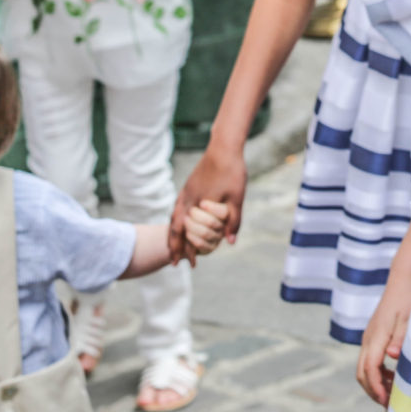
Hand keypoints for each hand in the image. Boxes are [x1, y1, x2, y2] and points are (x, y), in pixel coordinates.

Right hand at [168, 144, 245, 263]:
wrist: (223, 147)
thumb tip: (230, 242)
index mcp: (195, 203)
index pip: (184, 232)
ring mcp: (186, 191)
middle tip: (174, 261)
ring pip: (174, 216)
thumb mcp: (236, 198)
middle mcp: (186, 198)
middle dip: (174, 245)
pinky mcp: (189, 185)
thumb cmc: (231, 172)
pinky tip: (183, 222)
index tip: (187, 264)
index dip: (185, 249)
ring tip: (175, 245)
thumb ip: (233, 221)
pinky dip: (178, 219)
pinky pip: (178, 207)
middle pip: (174, 226)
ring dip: (174, 232)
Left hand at [183, 200, 229, 258]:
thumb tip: (202, 202)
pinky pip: (201, 244)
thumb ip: (201, 197)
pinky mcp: (210, 248)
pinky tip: (187, 233)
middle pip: (212, 222)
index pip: (224, 212)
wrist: (183, 224)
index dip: (212, 208)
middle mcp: (223, 226)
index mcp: (224, 212)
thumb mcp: (196, 198)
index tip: (201, 203)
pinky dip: (192, 237)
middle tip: (189, 210)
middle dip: (196, 215)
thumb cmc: (192, 204)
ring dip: (192, 226)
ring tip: (185, 219)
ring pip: (205, 233)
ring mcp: (217, 238)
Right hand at [356, 278, 410, 406]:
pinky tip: (393, 377)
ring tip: (394, 393)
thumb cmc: (409, 299)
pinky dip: (378, 374)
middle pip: (361, 372)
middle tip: (389, 404)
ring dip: (375, 383)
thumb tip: (392, 356)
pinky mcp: (374, 336)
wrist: (403, 280)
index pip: (370, 368)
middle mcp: (369, 338)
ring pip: (364, 367)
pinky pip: (370, 360)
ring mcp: (370, 337)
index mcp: (377, 335)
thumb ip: (401, 338)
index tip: (387, 402)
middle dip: (372, 390)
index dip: (376, 388)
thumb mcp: (410, 319)